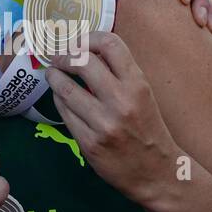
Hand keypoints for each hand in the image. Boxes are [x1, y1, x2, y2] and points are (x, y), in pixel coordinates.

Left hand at [44, 31, 181, 207]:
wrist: (158, 173)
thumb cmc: (149, 130)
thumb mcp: (143, 96)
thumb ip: (119, 74)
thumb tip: (85, 51)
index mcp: (138, 84)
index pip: (110, 44)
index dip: (88, 37)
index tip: (78, 41)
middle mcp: (121, 101)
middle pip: (81, 61)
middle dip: (63, 56)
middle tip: (57, 58)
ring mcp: (104, 123)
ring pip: (65, 88)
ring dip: (54, 77)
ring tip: (52, 74)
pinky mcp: (90, 143)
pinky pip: (65, 114)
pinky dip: (59, 101)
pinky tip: (61, 99)